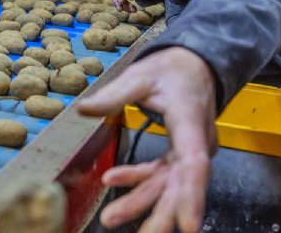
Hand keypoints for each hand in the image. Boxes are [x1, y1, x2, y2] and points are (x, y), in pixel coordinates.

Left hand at [77, 47, 217, 232]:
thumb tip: (84, 108)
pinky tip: (113, 181)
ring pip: (169, 185)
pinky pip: (161, 175)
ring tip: (113, 219)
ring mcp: (190, 150)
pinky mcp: (181, 154)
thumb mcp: (140, 75)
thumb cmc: (172, 70)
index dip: (191, 195)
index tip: (188, 224)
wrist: (194, 63)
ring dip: (142, 202)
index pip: (193, 163)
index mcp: (190, 122)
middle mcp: (197, 142)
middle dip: (162, 213)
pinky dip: (138, 181)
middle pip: (181, 184)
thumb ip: (114, 94)